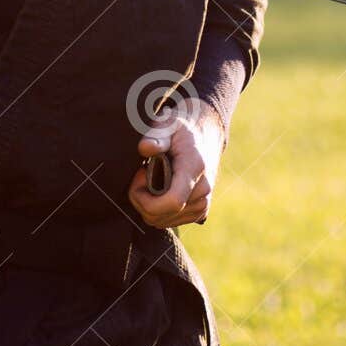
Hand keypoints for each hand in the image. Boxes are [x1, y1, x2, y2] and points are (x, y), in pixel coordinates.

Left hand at [127, 100, 223, 228]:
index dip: (146, 197)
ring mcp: (203, 204)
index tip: (140, 175)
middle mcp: (203, 190)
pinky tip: (160, 190)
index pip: (172, 201)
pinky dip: (157, 210)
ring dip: (148, 204)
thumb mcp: (167, 123)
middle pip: (159, 216)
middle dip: (141, 199)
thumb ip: (156, 135)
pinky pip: (168, 222)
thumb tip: (145, 148)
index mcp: (195, 168)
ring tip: (152, 180)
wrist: (205, 135)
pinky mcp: (200, 212)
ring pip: (160, 221)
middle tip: (142, 174)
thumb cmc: (181, 129)